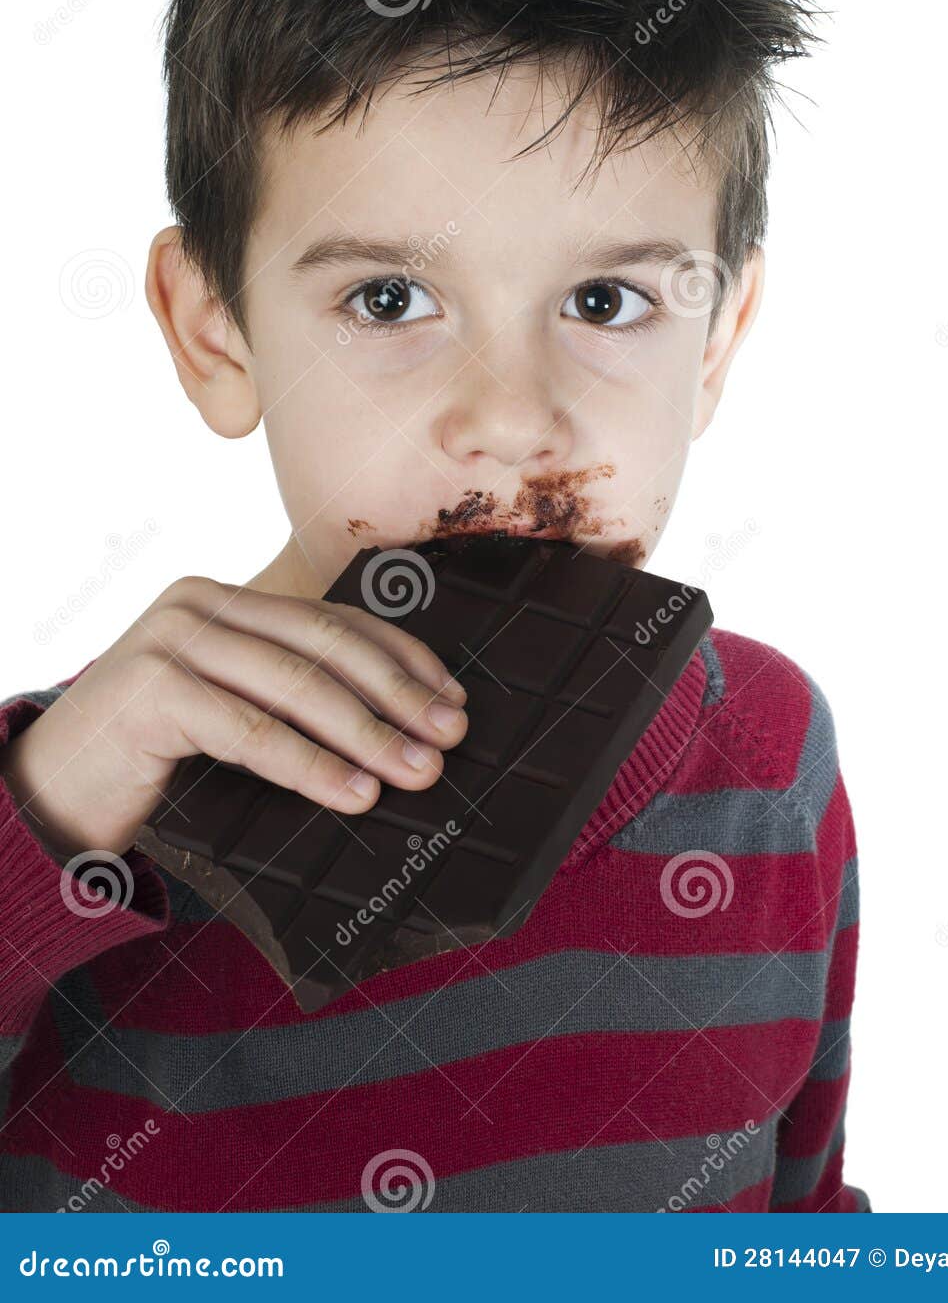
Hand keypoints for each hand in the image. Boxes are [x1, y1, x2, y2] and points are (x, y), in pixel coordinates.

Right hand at [0, 576, 467, 862]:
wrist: (48, 794)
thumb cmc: (150, 759)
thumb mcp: (225, 709)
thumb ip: (284, 697)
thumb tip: (397, 724)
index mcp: (226, 600)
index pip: (335, 618)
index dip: (402, 656)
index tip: (451, 699)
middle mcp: (200, 604)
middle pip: (326, 644)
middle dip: (398, 694)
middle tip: (448, 737)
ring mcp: (173, 641)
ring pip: (297, 685)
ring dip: (368, 734)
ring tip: (415, 772)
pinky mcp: (153, 690)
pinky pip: (252, 730)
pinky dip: (312, 766)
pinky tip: (353, 793)